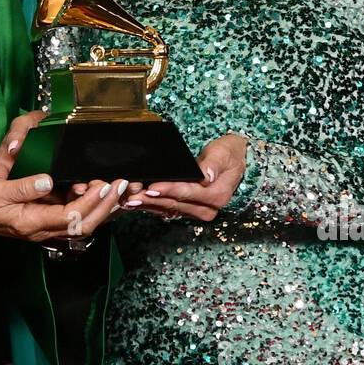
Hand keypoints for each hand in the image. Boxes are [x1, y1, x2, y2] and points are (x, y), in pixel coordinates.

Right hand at [0, 110, 128, 239]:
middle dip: (105, 206)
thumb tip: (47, 180)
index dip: (91, 203)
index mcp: (32, 223)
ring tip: (117, 186)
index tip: (104, 185)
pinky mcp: (44, 219)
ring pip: (82, 222)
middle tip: (122, 184)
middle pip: (84, 224)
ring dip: (101, 207)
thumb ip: (22, 187)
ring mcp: (44, 226)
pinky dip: (90, 205)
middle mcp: (42, 229)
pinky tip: (98, 190)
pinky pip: (73, 216)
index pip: (70, 217)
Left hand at [131, 134, 247, 221]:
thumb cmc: (228, 154)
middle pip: (175, 203)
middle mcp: (207, 208)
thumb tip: (206, 176)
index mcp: (217, 196)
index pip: (188, 192)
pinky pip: (168, 210)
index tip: (152, 187)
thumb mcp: (225, 153)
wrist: (233, 162)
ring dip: (148, 205)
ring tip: (129, 200)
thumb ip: (214, 164)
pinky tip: (137, 203)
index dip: (169, 190)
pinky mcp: (188, 210)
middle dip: (152, 199)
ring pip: (169, 209)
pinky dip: (152, 207)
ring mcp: (197, 211)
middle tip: (132, 195)